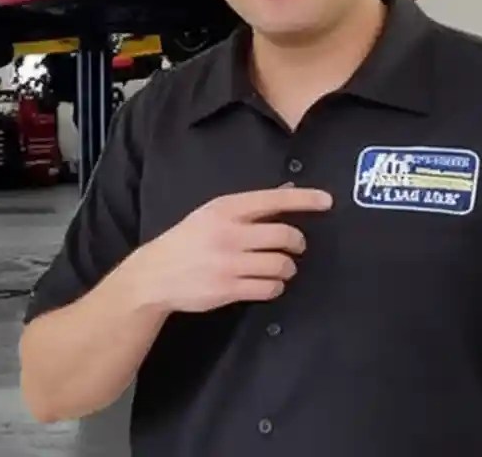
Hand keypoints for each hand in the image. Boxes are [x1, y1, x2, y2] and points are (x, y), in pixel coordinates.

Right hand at [122, 187, 332, 313]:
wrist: (155, 275)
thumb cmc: (187, 240)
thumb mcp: (211, 214)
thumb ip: (247, 208)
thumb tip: (288, 192)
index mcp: (224, 209)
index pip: (273, 199)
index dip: (304, 199)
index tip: (327, 201)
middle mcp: (228, 233)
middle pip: (284, 235)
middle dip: (298, 242)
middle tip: (297, 246)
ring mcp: (228, 263)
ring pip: (281, 264)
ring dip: (288, 267)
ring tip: (281, 267)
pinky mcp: (228, 289)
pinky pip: (269, 288)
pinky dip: (275, 286)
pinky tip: (268, 284)